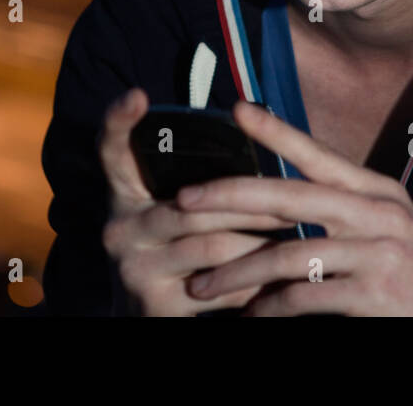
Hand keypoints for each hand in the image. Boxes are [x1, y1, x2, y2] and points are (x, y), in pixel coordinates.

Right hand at [97, 88, 289, 315]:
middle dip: (249, 204)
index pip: (111, 150)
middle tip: (296, 199)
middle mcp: (120, 230)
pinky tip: (284, 280)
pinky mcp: (156, 309)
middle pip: (189, 206)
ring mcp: (135, 271)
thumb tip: (249, 124)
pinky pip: (219, 292)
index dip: (118, 121)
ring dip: (262, 244)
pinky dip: (256, 286)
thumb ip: (194, 179)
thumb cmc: (178, 250)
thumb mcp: (173, 211)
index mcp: (124, 195)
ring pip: (211, 247)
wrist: (151, 317)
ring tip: (301, 236)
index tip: (138, 95)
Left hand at [176, 101, 412, 315]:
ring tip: (201, 287)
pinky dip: (269, 309)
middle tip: (182, 201)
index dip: (276, 131)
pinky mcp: (376, 295)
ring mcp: (378, 254)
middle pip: (288, 196)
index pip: (318, 154)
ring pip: (287, 255)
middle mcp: (378, 214)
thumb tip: (287, 199)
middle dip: (228, 196)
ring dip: (236, 274)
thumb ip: (347, 210)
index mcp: (378, 192)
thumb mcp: (392, 229)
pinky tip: (248, 317)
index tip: (236, 109)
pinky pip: (305, 299)